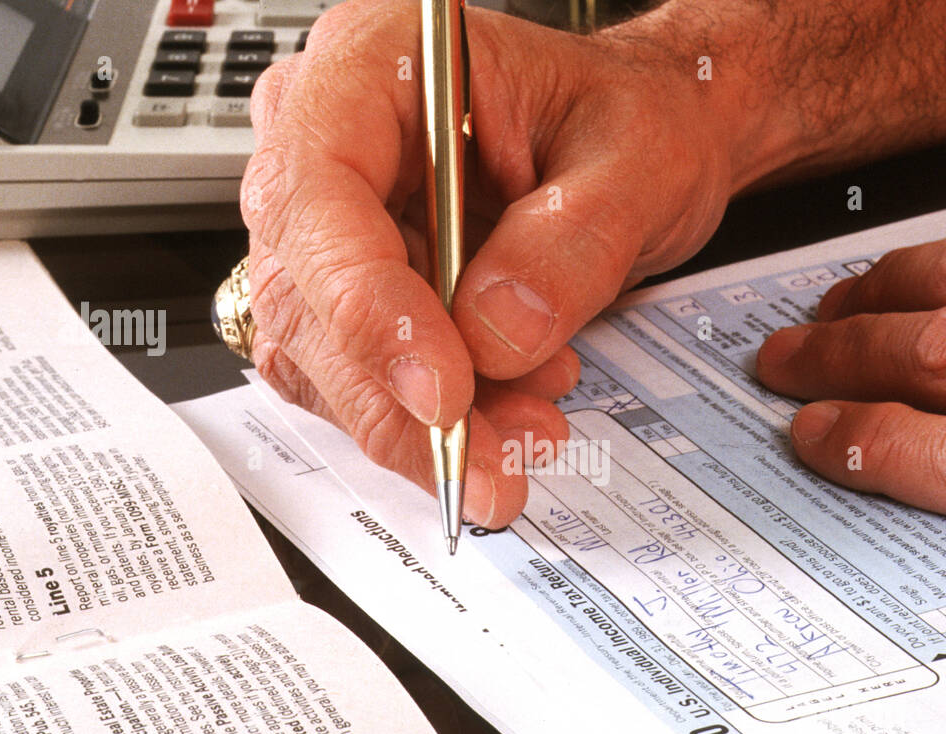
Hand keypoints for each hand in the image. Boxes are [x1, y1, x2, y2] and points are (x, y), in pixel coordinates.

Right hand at [240, 0, 738, 526]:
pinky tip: (505, 411)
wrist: (640, 150)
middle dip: (397, 397)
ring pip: (324, 355)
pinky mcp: (357, 294)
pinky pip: (361, 378)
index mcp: (375, 65)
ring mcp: (337, 226)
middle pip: (306, 292)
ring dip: (417, 422)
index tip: (439, 388)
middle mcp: (333, 143)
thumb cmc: (629, 121)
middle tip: (488, 456)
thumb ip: (568, 243)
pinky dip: (427, 421)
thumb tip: (493, 333)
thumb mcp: (636, 162)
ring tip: (523, 428)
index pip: (317, 192)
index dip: (364, 303)